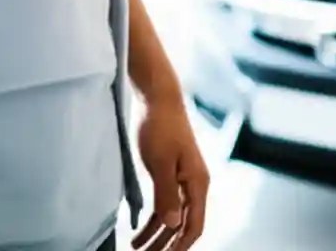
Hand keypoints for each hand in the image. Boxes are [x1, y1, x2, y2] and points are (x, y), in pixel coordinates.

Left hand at [133, 100, 210, 250]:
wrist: (159, 100)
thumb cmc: (161, 127)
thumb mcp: (160, 163)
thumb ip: (167, 195)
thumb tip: (173, 223)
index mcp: (197, 183)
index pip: (194, 225)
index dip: (180, 246)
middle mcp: (195, 184)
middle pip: (183, 224)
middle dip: (166, 245)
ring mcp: (184, 179)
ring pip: (173, 216)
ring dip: (157, 234)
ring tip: (137, 248)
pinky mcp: (171, 174)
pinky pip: (165, 204)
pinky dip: (154, 219)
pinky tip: (139, 228)